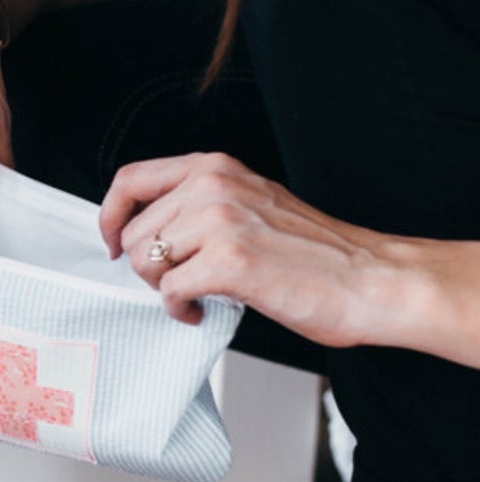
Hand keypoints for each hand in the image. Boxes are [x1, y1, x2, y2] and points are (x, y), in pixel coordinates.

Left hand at [100, 152, 380, 343]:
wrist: (371, 280)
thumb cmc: (317, 252)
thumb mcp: (253, 203)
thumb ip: (203, 204)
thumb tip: (150, 230)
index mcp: (216, 168)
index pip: (130, 179)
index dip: (109, 216)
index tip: (111, 242)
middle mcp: (213, 186)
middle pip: (132, 232)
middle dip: (146, 268)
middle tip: (178, 284)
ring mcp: (220, 222)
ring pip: (144, 262)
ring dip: (163, 289)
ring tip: (195, 297)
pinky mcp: (229, 262)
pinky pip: (169, 292)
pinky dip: (179, 311)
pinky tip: (203, 313)